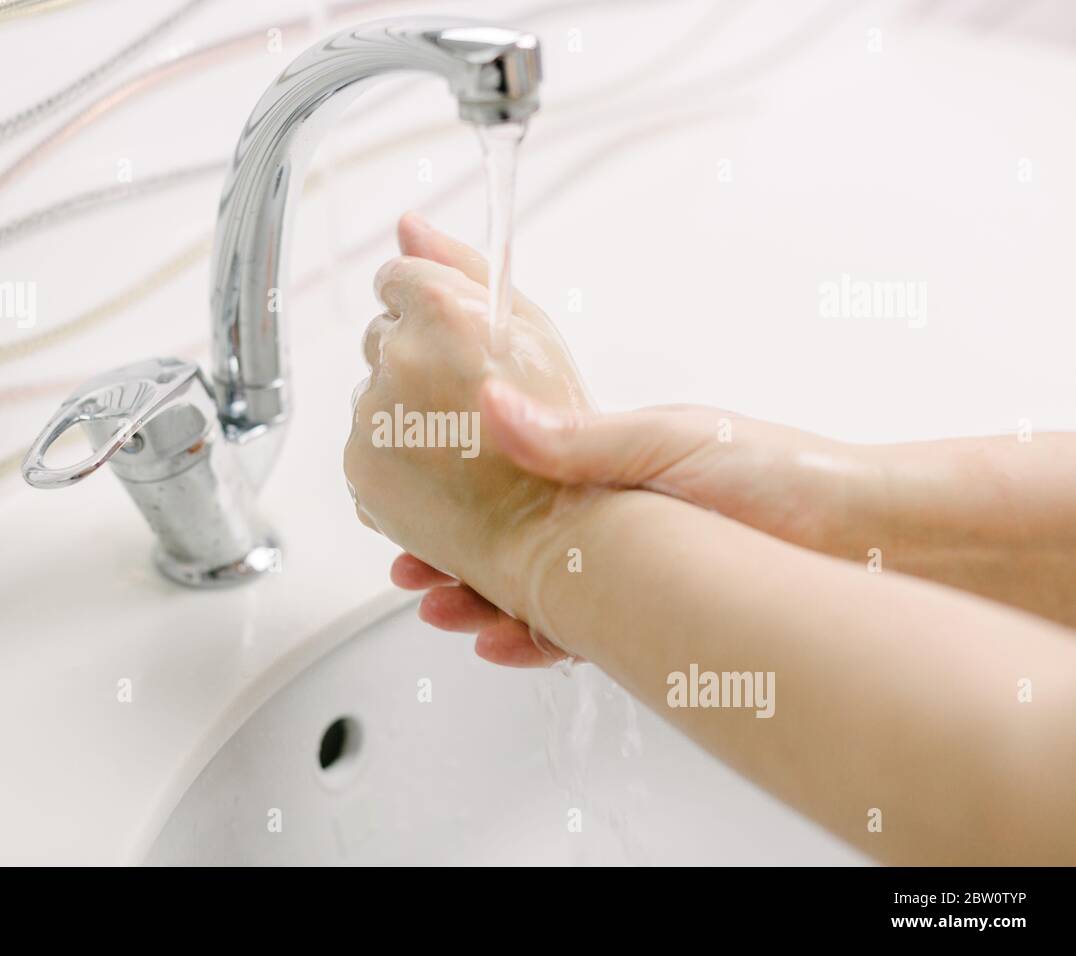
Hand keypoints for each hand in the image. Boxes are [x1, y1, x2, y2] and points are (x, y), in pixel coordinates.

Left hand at [343, 212, 591, 632]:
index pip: (397, 278)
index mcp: (445, 312)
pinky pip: (365, 443)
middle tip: (469, 401)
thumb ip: (463, 267)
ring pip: (373, 393)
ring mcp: (373, 418)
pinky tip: (441, 472)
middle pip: (383, 335)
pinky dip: (393, 455)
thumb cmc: (562, 437)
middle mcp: (400, 359)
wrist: (554, 535)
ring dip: (403, 410)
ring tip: (460, 445)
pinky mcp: (359, 467)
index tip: (453, 336)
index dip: (429, 306)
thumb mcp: (530, 330)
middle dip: (417, 358)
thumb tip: (408, 224)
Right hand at [391, 381, 887, 668]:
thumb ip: (575, 436)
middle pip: (506, 544)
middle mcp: (606, 524)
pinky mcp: (647, 619)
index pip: (507, 481)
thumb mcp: (666, 436)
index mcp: (602, 470)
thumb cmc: (779, 470)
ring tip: (444, 610)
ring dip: (480, 605)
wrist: (857, 534)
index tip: (409, 500)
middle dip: (449, 560)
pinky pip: (575, 634)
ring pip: (531, 593)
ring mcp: (624, 572)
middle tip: (409, 574)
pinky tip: (503, 642)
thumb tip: (494, 407)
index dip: (452, 493)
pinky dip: (533, 641)